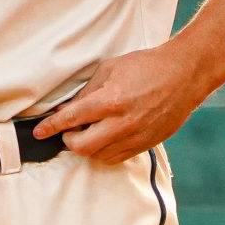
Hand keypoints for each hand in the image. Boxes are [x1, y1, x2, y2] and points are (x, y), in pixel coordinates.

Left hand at [32, 45, 214, 165]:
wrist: (184, 75)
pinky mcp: (146, 144)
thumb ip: (88, 91)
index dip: (50, 127)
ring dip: (87, 147)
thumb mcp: (111, 69)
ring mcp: (134, 136)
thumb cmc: (147, 66)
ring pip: (98, 156)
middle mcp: (121, 123)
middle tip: (68, 130)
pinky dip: (104, 152)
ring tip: (88, 133)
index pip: (70, 119)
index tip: (40, 131)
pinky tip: (104, 139)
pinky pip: (116, 158)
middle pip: (81, 147)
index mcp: (109, 100)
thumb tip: (69, 108)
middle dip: (68, 140)